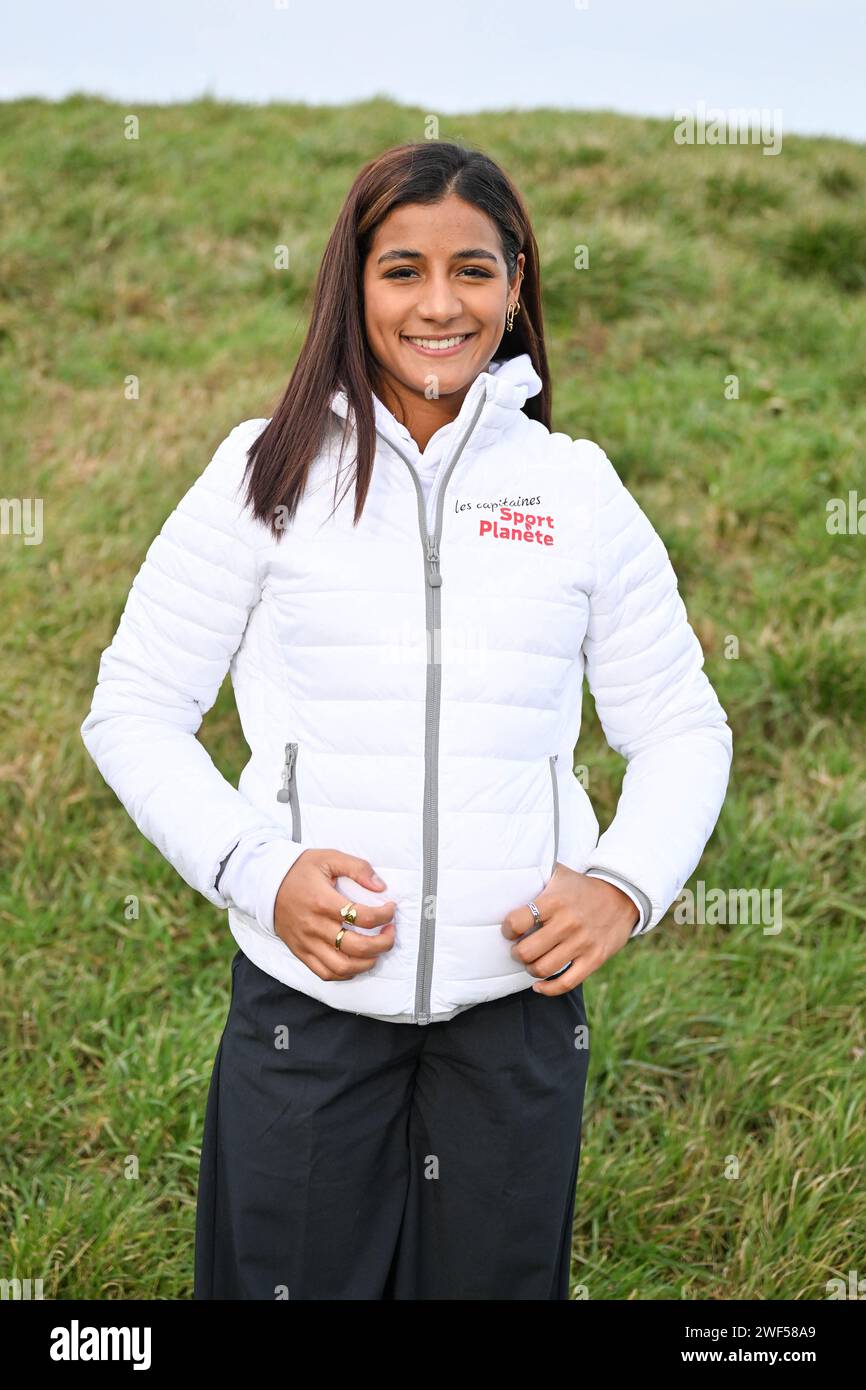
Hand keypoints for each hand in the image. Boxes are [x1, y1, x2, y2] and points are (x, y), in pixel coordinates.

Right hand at [273, 849, 396, 981]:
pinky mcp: (301, 952)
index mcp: (323, 901)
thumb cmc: (300, 870)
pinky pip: (325, 973)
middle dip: (383, 943)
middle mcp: (315, 926)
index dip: (385, 915)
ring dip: (367, 963)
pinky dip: (345, 973)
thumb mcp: (329, 858)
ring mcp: (307, 943)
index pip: (363, 916)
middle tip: (390, 933)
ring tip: (377, 951)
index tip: (390, 909)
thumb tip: (380, 886)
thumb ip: (357, 868)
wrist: (266, 883)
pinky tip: (356, 962)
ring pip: (342, 967)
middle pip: (357, 947)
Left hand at [501, 863, 637, 994]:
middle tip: (518, 949)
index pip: (517, 921)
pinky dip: (548, 989)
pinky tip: (539, 985)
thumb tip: (508, 875)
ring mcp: (582, 943)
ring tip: (531, 962)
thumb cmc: (581, 887)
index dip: (507, 929)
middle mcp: (567, 923)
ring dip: (530, 969)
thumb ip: (536, 874)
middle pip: (527, 951)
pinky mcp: (594, 959)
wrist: (622, 896)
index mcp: (555, 901)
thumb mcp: (560, 874)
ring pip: (543, 969)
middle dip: (517, 953)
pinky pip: (566, 983)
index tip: (509, 930)